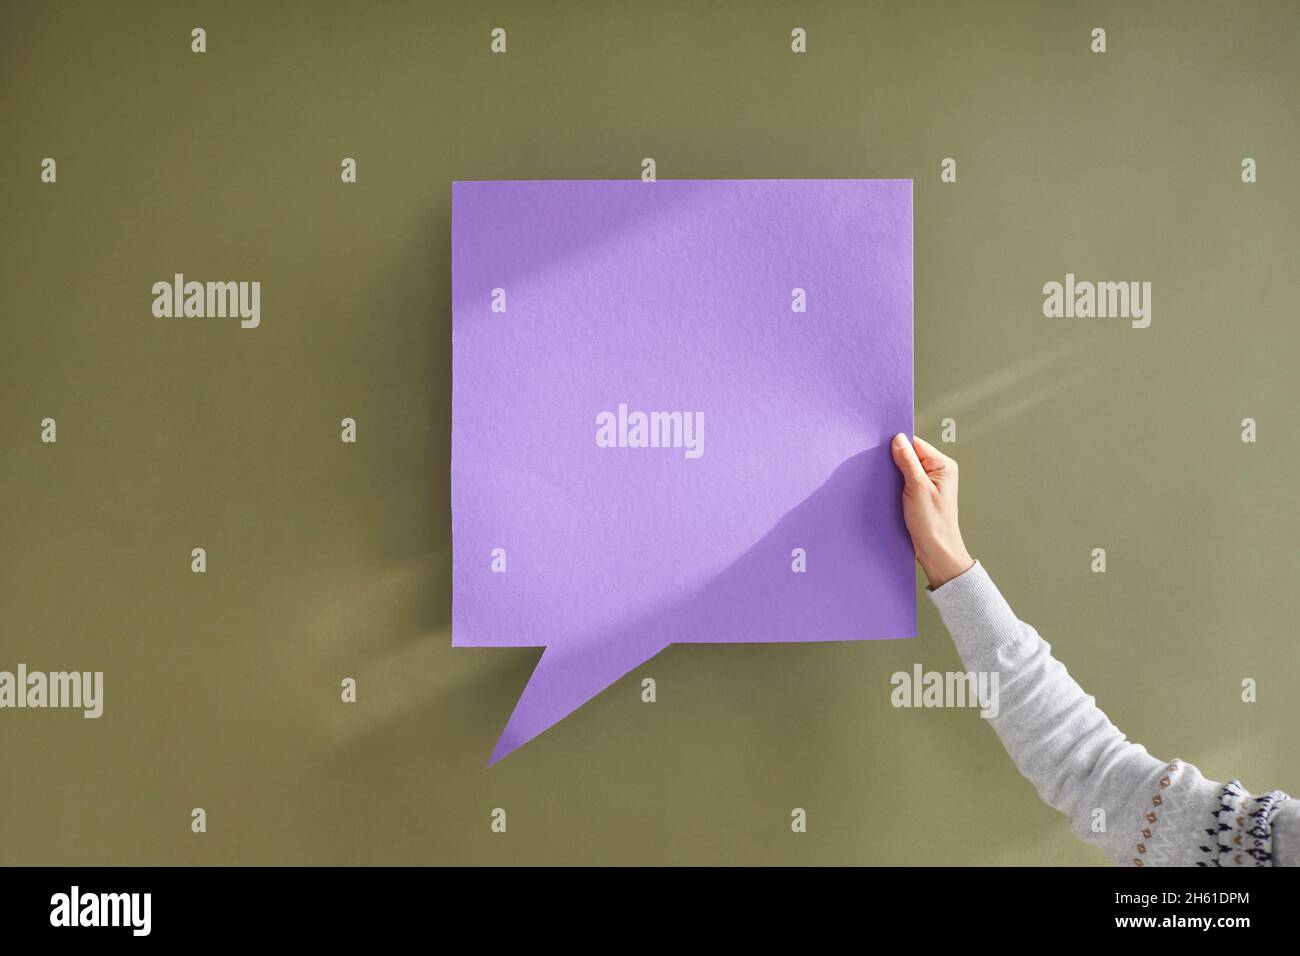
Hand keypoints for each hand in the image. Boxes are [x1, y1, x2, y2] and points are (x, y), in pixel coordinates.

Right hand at [889, 434, 974, 588]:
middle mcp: (938, 471)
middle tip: (879, 467)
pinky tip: (887, 490)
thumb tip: (897, 438)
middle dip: (894, 460)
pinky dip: (895, 483)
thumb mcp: (917, 488)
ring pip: (906, 468)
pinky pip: (905, 481)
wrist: (936, 550)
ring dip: (894, 473)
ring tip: (884, 482)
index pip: (916, 444)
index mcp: (943, 465)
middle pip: (910, 454)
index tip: (880, 449)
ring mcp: (929, 483)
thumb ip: (907, 461)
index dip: (898, 445)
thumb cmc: (932, 522)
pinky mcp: (921, 494)